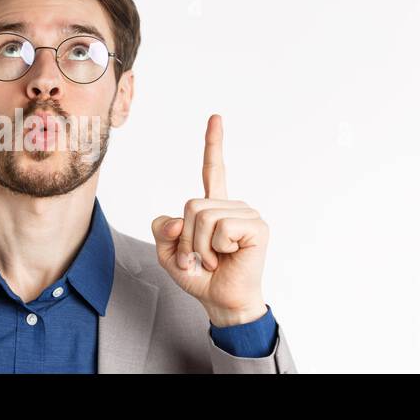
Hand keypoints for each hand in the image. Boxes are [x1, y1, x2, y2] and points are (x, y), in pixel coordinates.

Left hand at [151, 114, 269, 326]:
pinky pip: (220, 228)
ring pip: (202, 216)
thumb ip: (162, 229)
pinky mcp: (256, 227)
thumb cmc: (200, 276)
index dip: (213, 144)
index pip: (212, 170)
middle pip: (191, 204)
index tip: (215, 117)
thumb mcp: (168, 252)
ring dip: (199, 247)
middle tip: (198, 259)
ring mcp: (246, 214)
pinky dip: (216, 248)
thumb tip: (178, 219)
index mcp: (214, 207)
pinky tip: (229, 258)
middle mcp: (232, 206)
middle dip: (185, 238)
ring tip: (213, 261)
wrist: (221, 302)